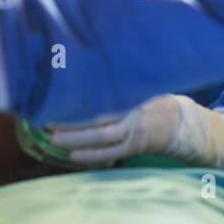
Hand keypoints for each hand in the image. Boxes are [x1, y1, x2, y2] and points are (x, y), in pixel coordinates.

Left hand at [47, 95, 183, 163]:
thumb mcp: (138, 86)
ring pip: (100, 142)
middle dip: (72, 127)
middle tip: (48, 123)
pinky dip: (90, 157)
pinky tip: (72, 156)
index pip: (104, 104)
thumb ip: (118, 82)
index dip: (82, 105)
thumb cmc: (152, 98)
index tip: (62, 99)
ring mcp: (129, 137)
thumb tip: (90, 66)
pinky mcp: (129, 149)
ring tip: (53, 139)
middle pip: (98, 126)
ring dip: (75, 142)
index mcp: (130, 101)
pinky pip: (108, 156)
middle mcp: (129, 120)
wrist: (176, 122)